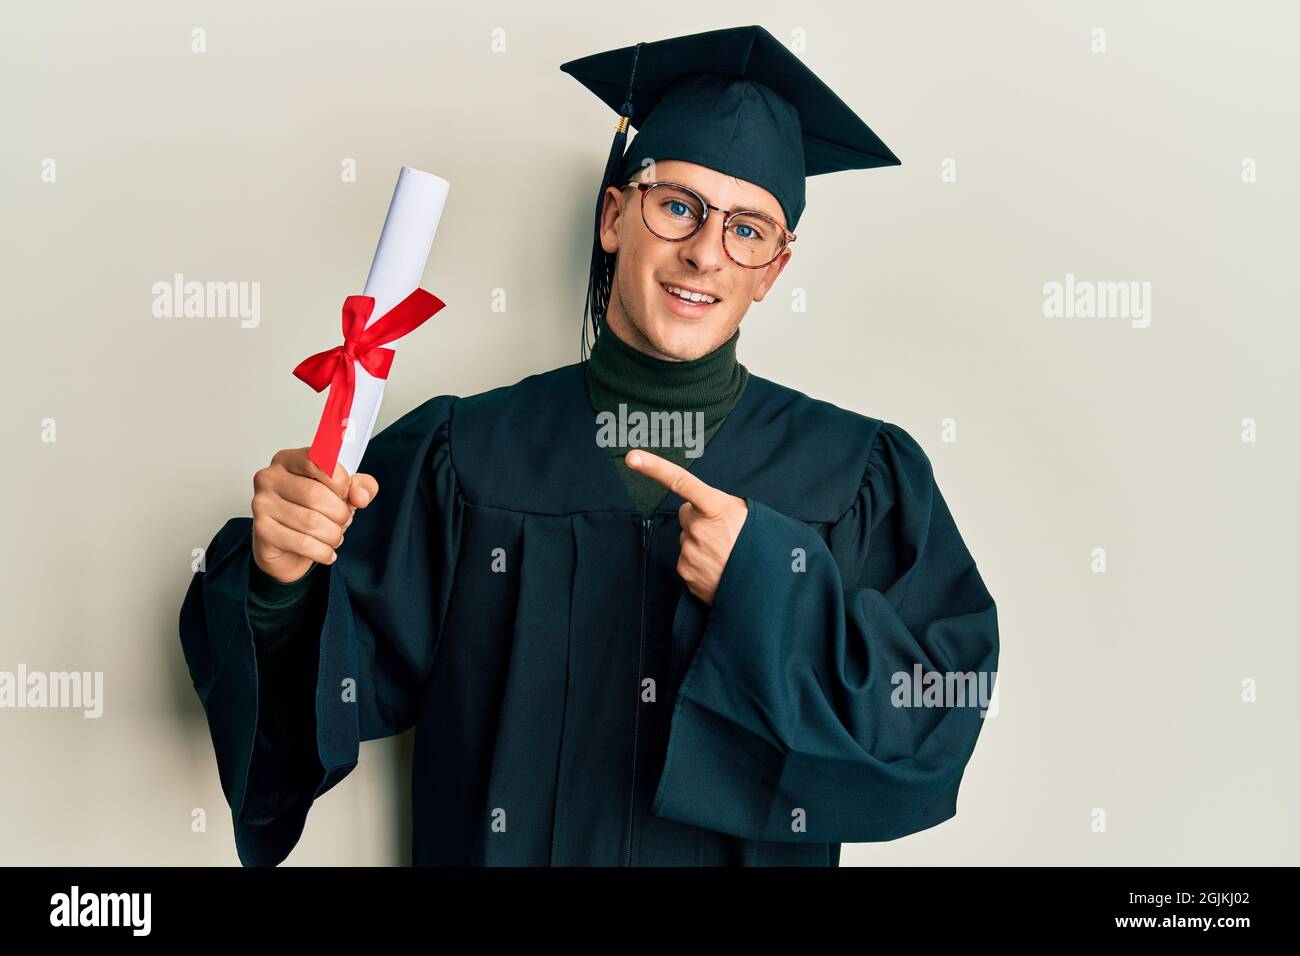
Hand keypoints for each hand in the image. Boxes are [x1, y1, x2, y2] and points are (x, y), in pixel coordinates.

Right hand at [250, 447, 377, 582]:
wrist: (285, 546)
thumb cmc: (312, 512)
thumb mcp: (343, 493)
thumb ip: (361, 486)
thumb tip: (360, 495)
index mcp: (289, 460)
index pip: (317, 460)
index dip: (340, 480)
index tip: (346, 494)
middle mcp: (270, 477)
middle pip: (315, 494)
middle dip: (340, 513)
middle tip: (343, 521)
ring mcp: (261, 503)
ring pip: (310, 522)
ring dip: (333, 535)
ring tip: (334, 536)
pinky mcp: (262, 530)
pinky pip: (303, 543)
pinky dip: (323, 551)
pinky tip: (326, 552)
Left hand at [625, 449, 747, 605]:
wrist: (765, 588)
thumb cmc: (759, 547)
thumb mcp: (749, 515)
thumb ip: (722, 505)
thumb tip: (700, 507)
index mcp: (717, 508)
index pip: (681, 482)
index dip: (655, 468)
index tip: (632, 458)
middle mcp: (700, 528)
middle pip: (686, 513)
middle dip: (700, 520)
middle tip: (723, 534)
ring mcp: (691, 551)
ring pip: (687, 538)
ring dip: (701, 543)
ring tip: (724, 555)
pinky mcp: (686, 572)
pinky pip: (686, 559)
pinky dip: (699, 562)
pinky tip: (717, 568)